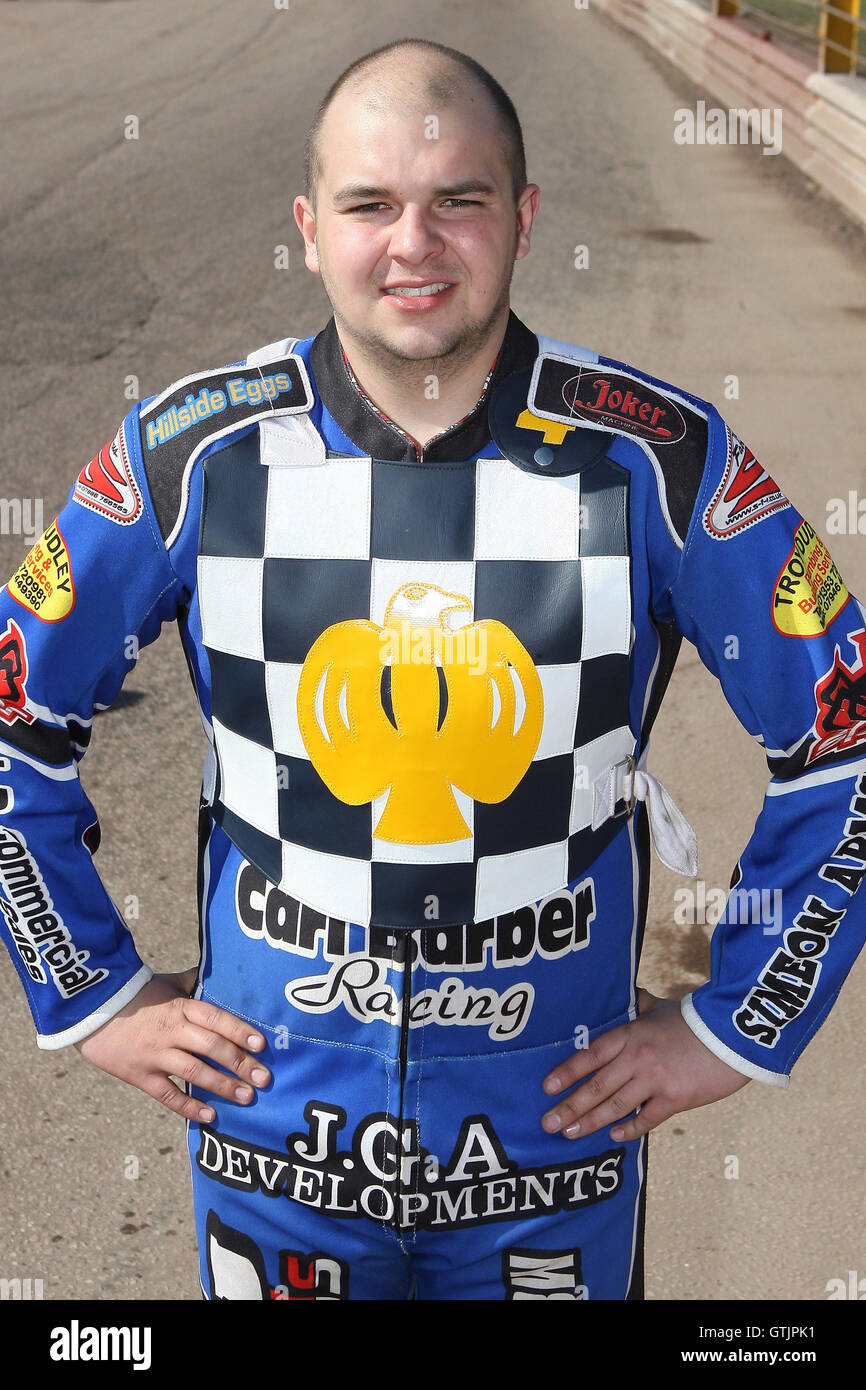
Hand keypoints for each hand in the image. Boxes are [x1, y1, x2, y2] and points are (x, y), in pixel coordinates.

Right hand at [74, 968, 269, 1123]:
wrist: (90, 1010)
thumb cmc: (134, 995)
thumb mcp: (165, 984)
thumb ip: (193, 983)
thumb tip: (217, 973)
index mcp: (180, 1007)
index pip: (216, 1018)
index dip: (239, 1031)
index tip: (261, 1044)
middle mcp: (171, 1031)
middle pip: (211, 1047)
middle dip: (240, 1063)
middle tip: (265, 1078)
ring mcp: (155, 1055)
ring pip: (194, 1073)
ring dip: (223, 1086)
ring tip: (247, 1097)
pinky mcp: (140, 1075)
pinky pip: (168, 1095)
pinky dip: (189, 1107)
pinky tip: (211, 1116)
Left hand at [540, 989, 748, 1141]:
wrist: (732, 1035)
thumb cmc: (696, 1020)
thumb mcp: (662, 1008)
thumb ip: (642, 1004)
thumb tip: (630, 992)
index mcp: (631, 1034)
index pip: (590, 1055)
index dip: (566, 1072)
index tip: (547, 1088)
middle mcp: (637, 1058)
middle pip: (596, 1086)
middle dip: (569, 1106)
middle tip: (547, 1123)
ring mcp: (655, 1080)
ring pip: (615, 1106)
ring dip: (589, 1122)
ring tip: (569, 1134)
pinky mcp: (675, 1099)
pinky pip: (646, 1119)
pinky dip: (629, 1129)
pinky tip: (614, 1136)